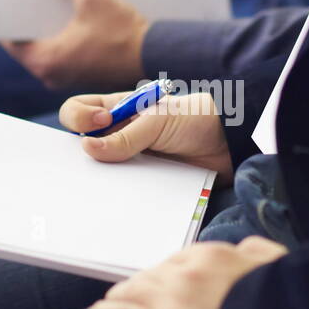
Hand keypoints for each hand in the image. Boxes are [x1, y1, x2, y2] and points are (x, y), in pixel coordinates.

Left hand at [2, 0, 149, 90]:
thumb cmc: (124, 36)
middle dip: (29, 14)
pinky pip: (60, 49)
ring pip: (45, 44)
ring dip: (46, 22)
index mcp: (45, 61)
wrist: (155, 56)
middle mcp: (51, 73)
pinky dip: (60, 31)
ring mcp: (65, 74)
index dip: (8, 14)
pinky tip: (67, 9)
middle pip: (27, 39)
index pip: (10, 38)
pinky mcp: (80, 71)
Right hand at [60, 89, 233, 181]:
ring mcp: (130, 159)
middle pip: (82, 145)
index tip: (101, 121)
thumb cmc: (194, 119)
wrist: (230, 143)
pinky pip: (123, 190)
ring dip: (101, 178)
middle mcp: (118, 134)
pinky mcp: (143, 181)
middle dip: (80, 154)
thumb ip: (125, 137)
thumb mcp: (157, 121)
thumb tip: (87, 149)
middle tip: (95, 158)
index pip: (78, 111)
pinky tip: (122, 198)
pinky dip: (120, 195)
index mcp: (116, 110)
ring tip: (111, 180)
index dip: (79, 117)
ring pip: (100, 172)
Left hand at [88, 236, 288, 308]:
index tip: (166, 281)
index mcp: (214, 256)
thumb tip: (247, 250)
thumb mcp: (278, 265)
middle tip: (133, 294)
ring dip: (122, 296)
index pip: (180, 260)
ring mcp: (170, 298)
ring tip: (113, 303)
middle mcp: (187, 271)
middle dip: (142, 285)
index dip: (170, 274)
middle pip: (153, 275)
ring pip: (134, 292)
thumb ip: (258, 253)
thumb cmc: (283, 304)